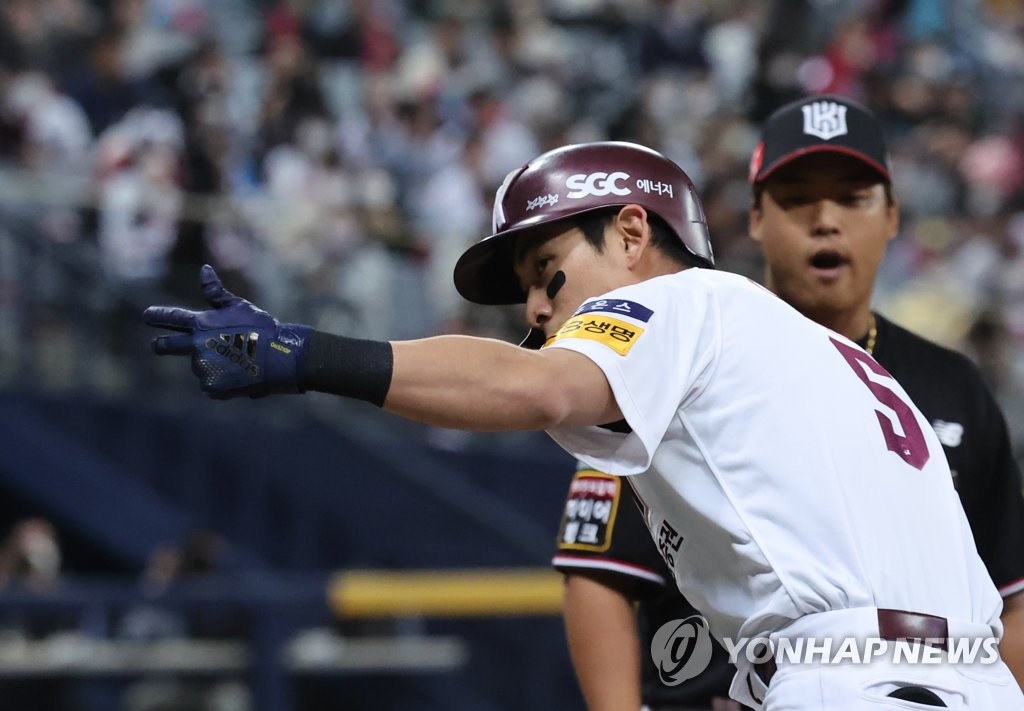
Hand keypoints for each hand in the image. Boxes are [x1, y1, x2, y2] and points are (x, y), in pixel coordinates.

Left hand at [144, 265, 311, 398]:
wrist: (278, 359)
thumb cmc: (261, 328)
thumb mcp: (238, 305)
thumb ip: (215, 291)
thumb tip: (203, 268)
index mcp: (200, 324)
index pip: (171, 318)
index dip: (156, 316)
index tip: (146, 315)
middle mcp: (195, 347)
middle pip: (165, 346)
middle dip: (160, 345)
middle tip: (158, 345)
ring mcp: (202, 369)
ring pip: (199, 365)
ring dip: (210, 362)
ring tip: (235, 359)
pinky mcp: (212, 387)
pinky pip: (211, 384)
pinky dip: (220, 379)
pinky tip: (237, 374)